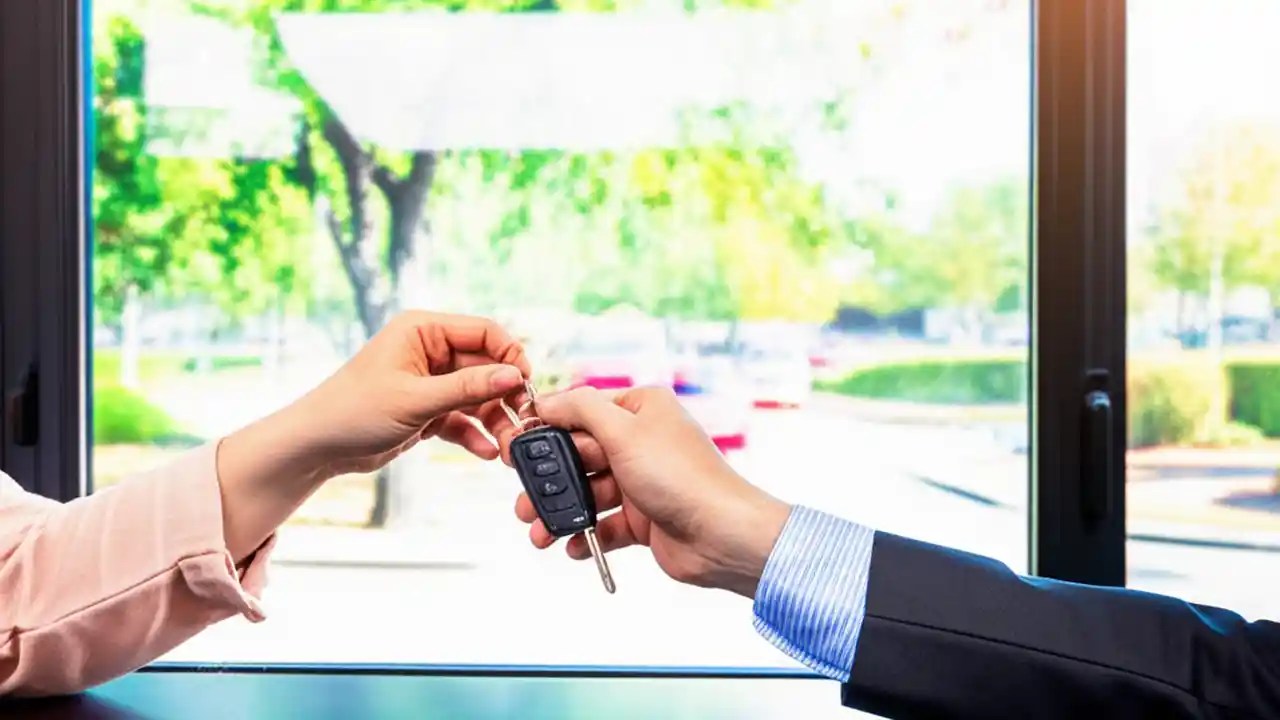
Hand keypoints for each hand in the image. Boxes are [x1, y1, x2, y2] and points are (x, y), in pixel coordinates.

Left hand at [283, 310, 531, 475]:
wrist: (317, 446)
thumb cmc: (354, 411)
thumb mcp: (416, 399)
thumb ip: (468, 387)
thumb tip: (513, 376)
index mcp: (423, 330)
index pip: (484, 332)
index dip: (510, 356)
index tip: (525, 385)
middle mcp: (429, 351)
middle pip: (486, 367)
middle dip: (504, 397)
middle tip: (523, 424)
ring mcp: (430, 381)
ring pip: (478, 396)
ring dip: (494, 420)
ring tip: (508, 447)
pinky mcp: (427, 410)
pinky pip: (462, 418)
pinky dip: (475, 434)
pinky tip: (486, 452)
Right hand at [498, 386, 790, 597]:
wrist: (722, 536)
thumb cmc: (681, 476)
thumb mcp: (624, 430)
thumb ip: (580, 409)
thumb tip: (544, 400)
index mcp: (642, 410)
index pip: (583, 412)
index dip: (549, 431)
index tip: (517, 449)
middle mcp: (642, 442)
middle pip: (581, 457)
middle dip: (550, 481)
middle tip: (523, 501)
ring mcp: (643, 481)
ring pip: (589, 494)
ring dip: (562, 513)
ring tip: (540, 533)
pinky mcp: (646, 518)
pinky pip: (606, 525)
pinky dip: (586, 536)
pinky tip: (572, 546)